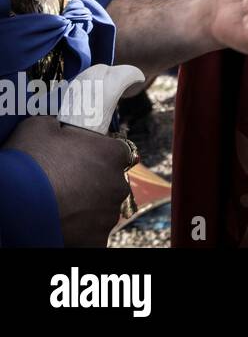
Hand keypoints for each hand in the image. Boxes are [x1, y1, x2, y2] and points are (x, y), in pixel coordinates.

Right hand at [4, 115, 131, 246]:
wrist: (10, 201)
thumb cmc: (28, 161)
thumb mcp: (40, 125)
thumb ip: (61, 124)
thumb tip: (60, 126)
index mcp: (113, 154)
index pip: (116, 152)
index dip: (97, 154)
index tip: (79, 158)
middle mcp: (119, 184)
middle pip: (109, 181)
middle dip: (92, 181)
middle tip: (64, 182)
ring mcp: (108, 215)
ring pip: (102, 208)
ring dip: (86, 206)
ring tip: (58, 204)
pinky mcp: (96, 240)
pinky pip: (93, 234)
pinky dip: (81, 231)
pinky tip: (62, 224)